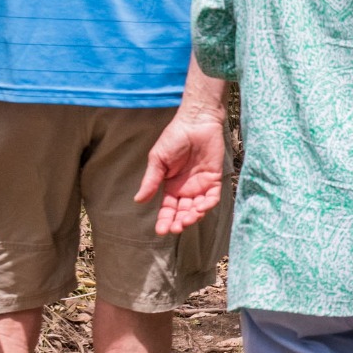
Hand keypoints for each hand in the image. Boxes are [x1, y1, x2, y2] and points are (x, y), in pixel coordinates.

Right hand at [137, 105, 225, 234]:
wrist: (195, 122)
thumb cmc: (174, 138)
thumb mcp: (158, 160)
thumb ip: (151, 181)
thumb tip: (138, 200)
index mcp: (170, 186)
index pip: (167, 209)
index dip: (164, 220)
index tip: (161, 231)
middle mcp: (185, 189)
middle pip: (183, 212)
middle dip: (180, 222)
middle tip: (177, 227)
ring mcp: (200, 185)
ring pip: (197, 208)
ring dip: (193, 216)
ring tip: (188, 219)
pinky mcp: (214, 179)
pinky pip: (212, 197)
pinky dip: (208, 204)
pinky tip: (201, 208)